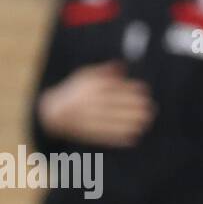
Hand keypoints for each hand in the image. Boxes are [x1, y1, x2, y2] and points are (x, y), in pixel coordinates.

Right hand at [38, 61, 154, 146]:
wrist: (51, 113)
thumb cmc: (75, 91)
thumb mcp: (85, 75)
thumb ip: (105, 71)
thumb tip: (123, 65)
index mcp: (90, 88)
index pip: (116, 88)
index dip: (134, 90)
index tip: (145, 92)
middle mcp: (89, 103)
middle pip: (118, 105)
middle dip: (137, 107)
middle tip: (150, 108)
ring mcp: (87, 120)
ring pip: (114, 122)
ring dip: (133, 123)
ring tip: (146, 122)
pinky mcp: (86, 134)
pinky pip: (106, 136)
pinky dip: (121, 137)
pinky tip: (134, 136)